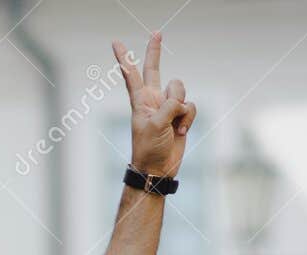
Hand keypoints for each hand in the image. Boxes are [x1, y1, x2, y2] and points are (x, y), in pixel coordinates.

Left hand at [114, 33, 195, 177]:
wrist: (158, 169)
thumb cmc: (149, 149)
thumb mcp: (155, 125)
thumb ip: (169, 106)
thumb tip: (181, 101)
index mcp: (140, 101)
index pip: (131, 74)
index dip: (125, 58)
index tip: (116, 43)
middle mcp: (153, 99)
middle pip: (155, 69)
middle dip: (155, 51)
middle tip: (157, 33)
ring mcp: (167, 107)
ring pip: (181, 90)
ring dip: (181, 107)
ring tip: (174, 125)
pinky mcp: (181, 115)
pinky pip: (191, 106)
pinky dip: (188, 118)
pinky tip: (181, 131)